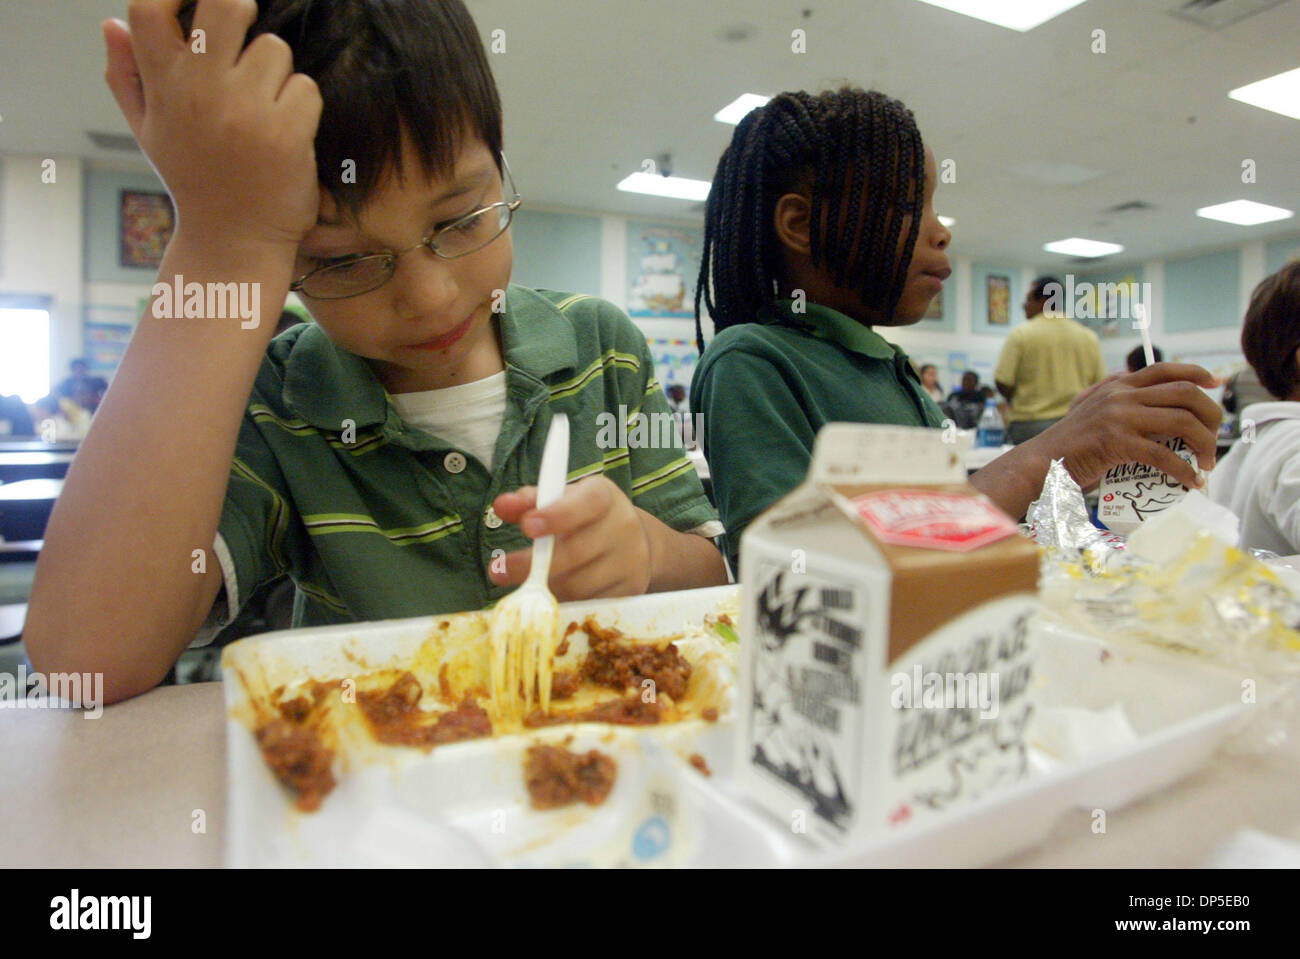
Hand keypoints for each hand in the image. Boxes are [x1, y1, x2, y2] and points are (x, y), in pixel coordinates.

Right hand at [104, 0, 322, 251]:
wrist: (233, 240)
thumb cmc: (193, 179)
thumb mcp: (148, 131)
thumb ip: (127, 76)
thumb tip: (111, 23)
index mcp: (163, 87)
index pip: (149, 9)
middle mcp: (201, 93)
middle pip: (226, 4)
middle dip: (240, 9)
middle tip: (244, 27)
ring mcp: (246, 112)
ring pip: (275, 49)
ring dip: (276, 72)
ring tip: (263, 107)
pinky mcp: (287, 133)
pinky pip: (305, 87)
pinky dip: (301, 105)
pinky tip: (285, 131)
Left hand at [489, 477, 652, 600]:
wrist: (632, 541)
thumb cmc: (584, 517)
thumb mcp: (560, 500)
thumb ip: (529, 502)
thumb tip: (501, 505)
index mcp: (604, 497)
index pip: (586, 504)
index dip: (556, 516)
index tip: (526, 527)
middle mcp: (623, 527)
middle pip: (578, 552)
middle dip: (532, 564)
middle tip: (498, 571)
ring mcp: (631, 561)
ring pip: (581, 585)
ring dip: (545, 588)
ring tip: (524, 586)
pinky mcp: (631, 590)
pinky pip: (590, 605)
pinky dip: (564, 603)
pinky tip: (548, 597)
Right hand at [1029, 363, 1222, 490]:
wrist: (1041, 464)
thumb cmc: (1067, 444)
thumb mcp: (1087, 407)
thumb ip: (1109, 391)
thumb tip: (1131, 376)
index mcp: (1117, 386)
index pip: (1165, 368)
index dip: (1196, 373)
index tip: (1216, 384)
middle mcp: (1121, 396)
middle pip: (1184, 393)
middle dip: (1211, 414)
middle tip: (1215, 436)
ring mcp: (1119, 418)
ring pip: (1181, 421)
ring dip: (1204, 444)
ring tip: (1207, 463)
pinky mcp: (1117, 443)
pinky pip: (1164, 455)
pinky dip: (1184, 471)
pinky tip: (1191, 482)